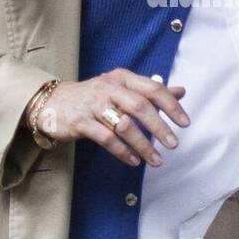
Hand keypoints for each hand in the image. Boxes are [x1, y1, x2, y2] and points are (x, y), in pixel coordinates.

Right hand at [25, 69, 188, 167]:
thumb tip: (181, 91)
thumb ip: (150, 90)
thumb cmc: (95, 96)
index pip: (152, 89)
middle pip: (140, 106)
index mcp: (122, 78)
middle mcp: (109, 88)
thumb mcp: (122, 87)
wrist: (54, 102)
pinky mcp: (81, 122)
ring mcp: (94, 105)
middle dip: (159, 127)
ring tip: (156, 160)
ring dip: (143, 145)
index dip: (171, 106)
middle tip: (174, 144)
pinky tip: (133, 160)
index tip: (185, 123)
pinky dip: (122, 151)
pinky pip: (106, 139)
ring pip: (124, 126)